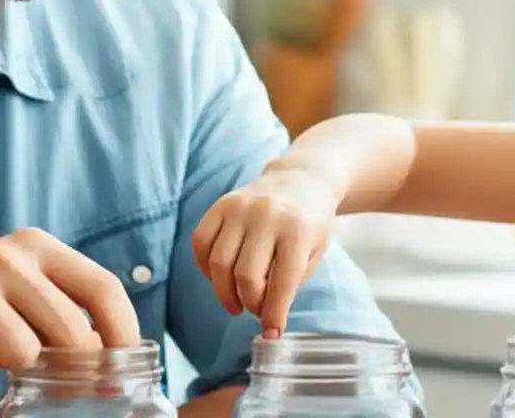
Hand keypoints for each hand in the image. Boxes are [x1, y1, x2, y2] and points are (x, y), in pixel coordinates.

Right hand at [0, 227, 139, 386]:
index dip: (123, 330)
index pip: (102, 287)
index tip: (126, 364)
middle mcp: (6, 256)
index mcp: (36, 246)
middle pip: (70, 329)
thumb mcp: (22, 293)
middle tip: (55, 379)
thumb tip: (117, 360)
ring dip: (9, 366)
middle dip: (70, 366)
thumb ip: (65, 310)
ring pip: (24, 354)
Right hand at [192, 167, 340, 335]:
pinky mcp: (221, 204)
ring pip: (219, 263)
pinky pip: (201, 243)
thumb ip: (290, 282)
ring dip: (225, 292)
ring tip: (236, 302)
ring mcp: (240, 208)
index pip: (282, 284)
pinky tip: (219, 277)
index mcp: (298, 231)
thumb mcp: (314, 253)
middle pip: (246, 276)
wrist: (302, 180)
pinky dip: (205, 268)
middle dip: (249, 304)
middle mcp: (267, 216)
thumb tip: (263, 316)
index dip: (274, 315)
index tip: (271, 334)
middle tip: (254, 312)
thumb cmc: (310, 224)